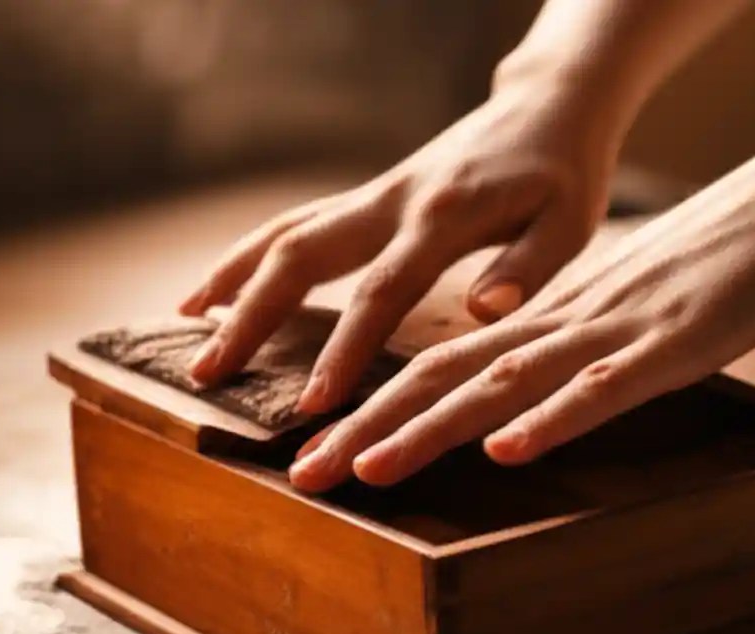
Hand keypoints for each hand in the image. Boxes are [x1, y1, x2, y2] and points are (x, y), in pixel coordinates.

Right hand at [180, 80, 622, 413]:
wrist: (546, 107)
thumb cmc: (564, 173)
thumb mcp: (569, 222)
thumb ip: (529, 268)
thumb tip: (483, 312)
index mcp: (444, 218)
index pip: (382, 290)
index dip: (344, 349)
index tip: (312, 404)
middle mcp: (395, 202)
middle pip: (302, 254)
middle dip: (249, 316)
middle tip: (206, 375)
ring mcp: (376, 196)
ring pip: (285, 232)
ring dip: (231, 278)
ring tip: (185, 329)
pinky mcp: (370, 198)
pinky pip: (298, 224)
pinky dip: (250, 254)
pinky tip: (218, 286)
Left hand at [287, 164, 754, 490]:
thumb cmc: (729, 250)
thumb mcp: (642, 300)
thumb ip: (589, 340)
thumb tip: (542, 380)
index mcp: (559, 311)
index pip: (447, 359)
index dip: (380, 404)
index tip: (326, 447)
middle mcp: (572, 318)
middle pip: (449, 373)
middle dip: (372, 426)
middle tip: (303, 474)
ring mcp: (622, 328)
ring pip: (508, 381)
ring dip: (433, 428)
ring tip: (367, 469)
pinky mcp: (680, 342)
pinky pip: (607, 387)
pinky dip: (553, 420)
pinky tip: (508, 451)